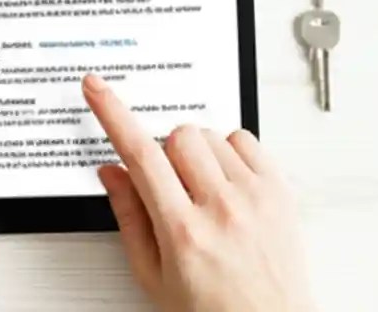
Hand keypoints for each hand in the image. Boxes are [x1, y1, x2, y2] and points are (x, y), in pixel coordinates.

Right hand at [83, 75, 314, 311]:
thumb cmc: (211, 311)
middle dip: (164, 152)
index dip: (113, 114)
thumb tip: (112, 172)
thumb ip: (129, 217)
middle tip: (170, 185)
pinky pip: (244, 140)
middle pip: (178, 136)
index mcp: (183, 231)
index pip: (140, 155)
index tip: (97, 88)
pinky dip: (228, 153)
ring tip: (202, 192)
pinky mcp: (280, 191)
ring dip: (196, 154)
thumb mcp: (152, 275)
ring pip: (210, 135)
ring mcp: (255, 197)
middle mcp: (221, 209)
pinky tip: (226, 184)